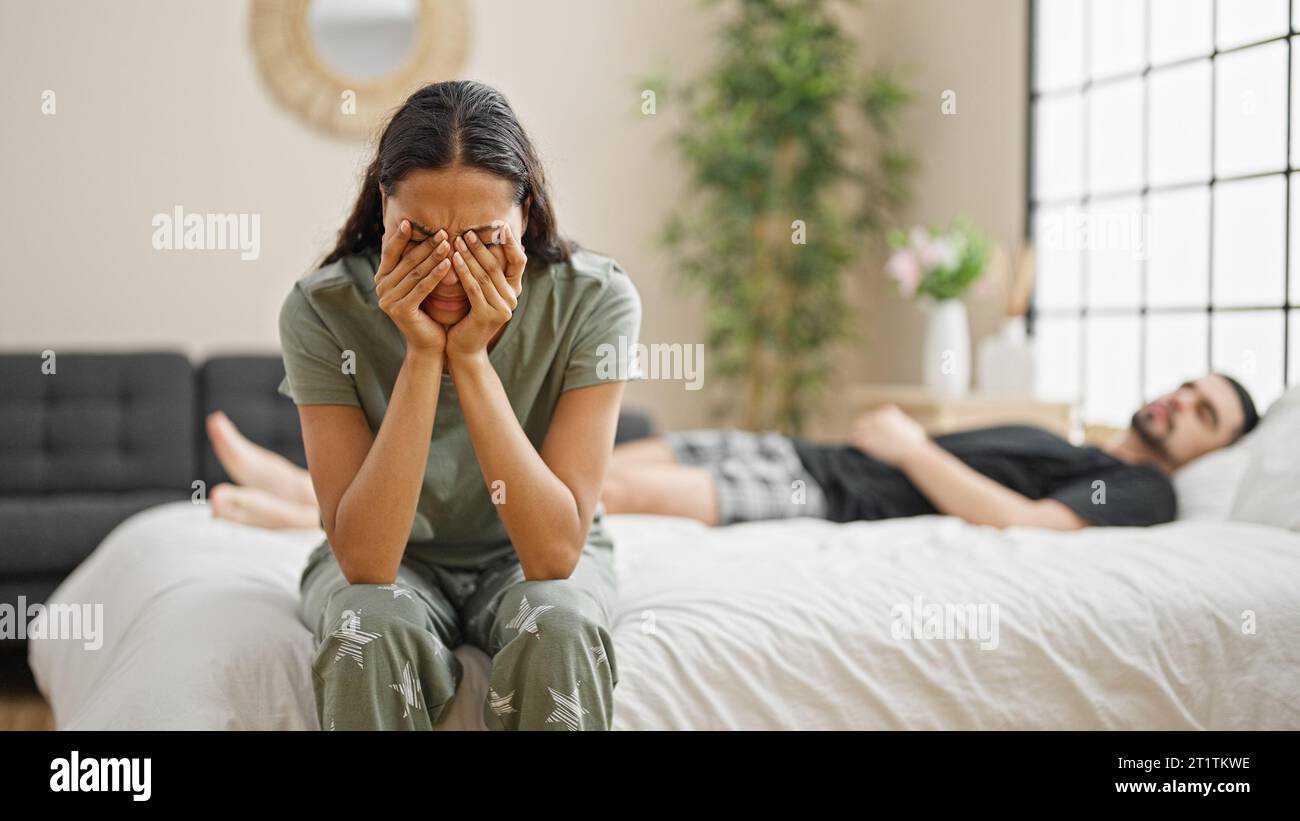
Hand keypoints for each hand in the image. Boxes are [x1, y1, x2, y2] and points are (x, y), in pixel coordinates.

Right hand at [374, 219, 451, 353]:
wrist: (429, 344)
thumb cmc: (428, 311)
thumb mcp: (420, 284)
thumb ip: (415, 264)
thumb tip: (420, 232)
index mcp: (382, 279)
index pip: (391, 252)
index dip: (400, 236)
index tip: (410, 220)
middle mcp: (381, 288)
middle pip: (407, 261)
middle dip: (425, 244)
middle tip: (442, 230)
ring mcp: (388, 300)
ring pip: (415, 272)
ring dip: (433, 256)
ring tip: (448, 242)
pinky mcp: (401, 310)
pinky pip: (422, 287)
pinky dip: (436, 274)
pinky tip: (448, 263)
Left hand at [445, 223, 527, 358]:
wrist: (464, 350)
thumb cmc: (469, 317)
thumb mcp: (481, 293)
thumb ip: (487, 273)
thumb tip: (489, 243)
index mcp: (514, 292)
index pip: (519, 261)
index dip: (511, 242)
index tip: (500, 225)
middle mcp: (512, 300)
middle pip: (498, 265)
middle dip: (482, 246)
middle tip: (469, 230)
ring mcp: (502, 309)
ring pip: (485, 275)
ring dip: (470, 255)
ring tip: (457, 239)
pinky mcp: (487, 315)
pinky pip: (474, 287)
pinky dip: (463, 271)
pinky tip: (453, 258)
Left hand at [847, 404, 929, 465]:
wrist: (913, 452)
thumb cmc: (918, 444)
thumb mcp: (913, 428)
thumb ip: (905, 425)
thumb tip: (905, 428)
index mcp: (888, 411)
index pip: (874, 416)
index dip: (872, 425)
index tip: (872, 432)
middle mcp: (877, 416)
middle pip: (863, 421)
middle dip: (863, 429)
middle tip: (860, 437)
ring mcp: (870, 427)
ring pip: (856, 429)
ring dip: (855, 435)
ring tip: (854, 442)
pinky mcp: (866, 439)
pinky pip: (853, 439)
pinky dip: (852, 442)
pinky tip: (853, 447)